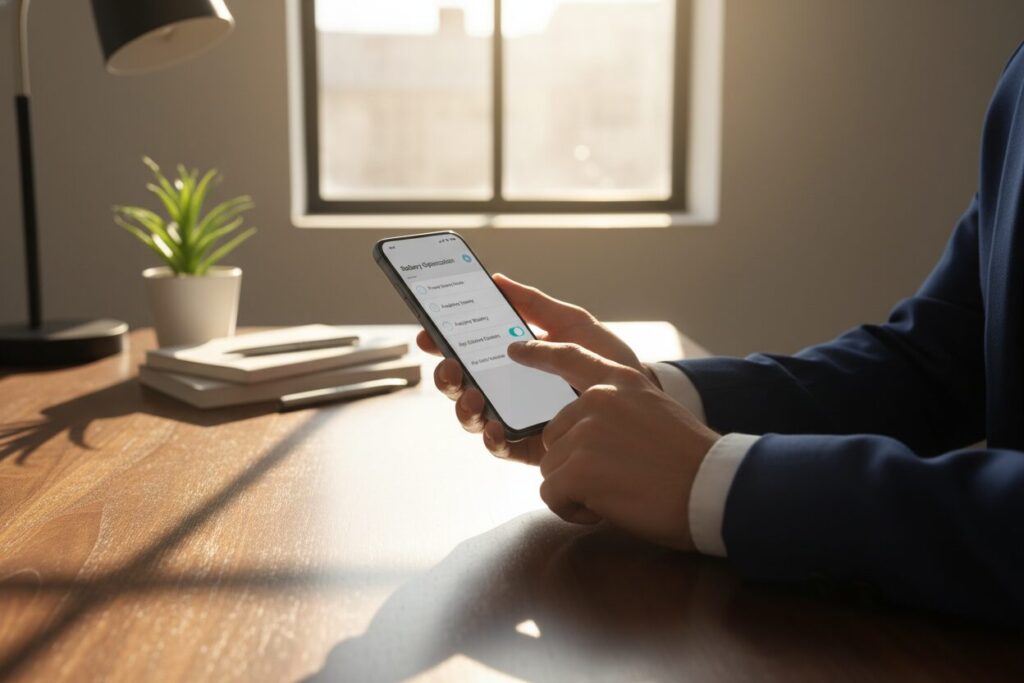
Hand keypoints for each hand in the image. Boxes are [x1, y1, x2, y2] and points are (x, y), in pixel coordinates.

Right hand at [417, 274, 658, 463]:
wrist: (643, 398)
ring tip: (473, 395)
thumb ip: (535, 304)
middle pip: (462, 384)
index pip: (469, 350)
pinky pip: (501, 447)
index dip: (443, 343)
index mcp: (513, 359)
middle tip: (449, 365)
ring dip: (464, 406)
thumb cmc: (609, 360)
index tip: (428, 333)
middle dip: (446, 376)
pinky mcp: (532, 447)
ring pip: (474, 416)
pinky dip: (492, 437)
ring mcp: (517, 418)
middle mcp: (508, 389)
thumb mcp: (573, 323)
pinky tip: (496, 426)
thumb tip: (497, 280)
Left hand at [509, 340, 719, 550]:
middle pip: (554, 437)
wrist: (714, 488)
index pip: (569, 357)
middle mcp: (598, 400)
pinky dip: (573, 511)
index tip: (515, 349)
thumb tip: (586, 431)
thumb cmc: (691, 462)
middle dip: (574, 465)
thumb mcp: (655, 411)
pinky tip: (607, 509)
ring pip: (551, 469)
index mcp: (620, 381)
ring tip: (619, 494)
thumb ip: (619, 410)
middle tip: (616, 479)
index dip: (538, 353)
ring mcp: (585, 432)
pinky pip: (551, 495)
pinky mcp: (578, 468)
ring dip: (576, 491)